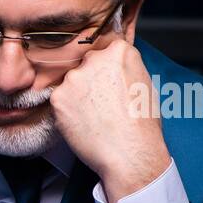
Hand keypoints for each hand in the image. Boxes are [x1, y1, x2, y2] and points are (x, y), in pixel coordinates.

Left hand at [50, 37, 170, 202]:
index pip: (104, 50)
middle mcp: (94, 59)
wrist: (129, 152)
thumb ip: (124, 68)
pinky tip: (83, 122)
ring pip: (70, 83)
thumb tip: (113, 67)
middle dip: (89, 81)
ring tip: (93, 116)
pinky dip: (67, 111)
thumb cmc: (142, 124)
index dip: (105, 69)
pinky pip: (59, 100)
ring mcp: (74, 77)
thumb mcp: (144, 83)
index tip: (107, 81)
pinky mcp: (58, 97)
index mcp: (119, 51)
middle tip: (100, 103)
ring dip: (77, 96)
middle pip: (84, 64)